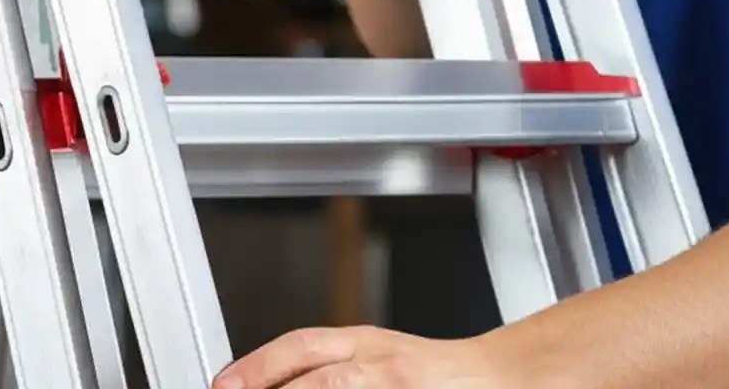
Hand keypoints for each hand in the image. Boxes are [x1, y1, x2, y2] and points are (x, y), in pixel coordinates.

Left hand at [211, 325, 505, 388]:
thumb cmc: (438, 376)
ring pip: (334, 388)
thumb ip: (333, 367)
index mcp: (367, 344)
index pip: (303, 346)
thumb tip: (268, 382)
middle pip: (318, 377)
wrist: (505, 378)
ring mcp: (398, 386)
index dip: (258, 364)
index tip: (223, 384)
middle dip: (270, 387)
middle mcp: (381, 363)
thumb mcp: (381, 357)